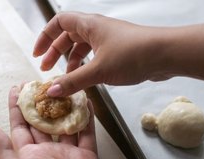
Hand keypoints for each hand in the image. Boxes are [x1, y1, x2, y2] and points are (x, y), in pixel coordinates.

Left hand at [0, 86, 106, 158]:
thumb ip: (4, 153)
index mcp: (28, 157)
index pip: (20, 126)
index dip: (17, 107)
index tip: (16, 88)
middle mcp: (47, 152)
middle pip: (42, 122)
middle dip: (40, 102)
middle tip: (39, 83)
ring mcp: (67, 153)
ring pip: (64, 124)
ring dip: (63, 107)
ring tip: (62, 88)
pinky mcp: (87, 155)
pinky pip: (86, 132)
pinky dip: (87, 117)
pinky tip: (85, 102)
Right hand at [34, 12, 203, 93]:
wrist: (166, 54)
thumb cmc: (132, 55)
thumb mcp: (98, 70)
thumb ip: (73, 81)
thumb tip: (51, 91)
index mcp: (89, 25)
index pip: (59, 22)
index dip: (45, 36)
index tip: (37, 53)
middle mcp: (97, 29)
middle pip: (69, 36)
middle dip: (56, 52)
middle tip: (47, 69)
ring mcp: (108, 39)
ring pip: (83, 47)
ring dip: (71, 61)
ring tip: (65, 77)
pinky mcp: (118, 51)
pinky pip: (95, 55)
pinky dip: (86, 65)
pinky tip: (86, 79)